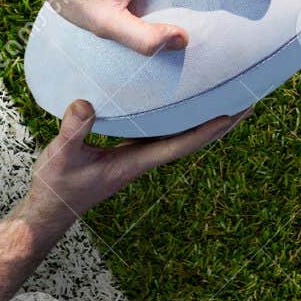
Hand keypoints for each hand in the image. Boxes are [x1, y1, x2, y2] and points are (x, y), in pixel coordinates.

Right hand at [13, 100, 247, 232]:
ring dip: (204, 117)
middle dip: (221, 120)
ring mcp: (137, 156)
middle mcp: (144, 159)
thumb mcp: (61, 156)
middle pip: (192, 139)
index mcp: (136, 162)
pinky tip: (182, 101)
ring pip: (179, 135)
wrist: (51, 209)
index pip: (183, 144)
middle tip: (250, 96)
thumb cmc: (57, 186)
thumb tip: (85, 103)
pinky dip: (178, 117)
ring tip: (225, 92)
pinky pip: (162, 132)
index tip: (236, 110)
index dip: (211, 128)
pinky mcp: (127, 152)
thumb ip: (73, 131)